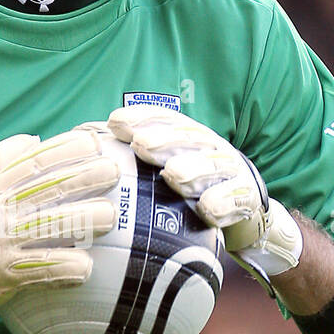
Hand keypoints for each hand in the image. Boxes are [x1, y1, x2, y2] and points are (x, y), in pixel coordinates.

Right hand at [0, 128, 118, 333]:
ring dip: (82, 221)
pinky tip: (86, 267)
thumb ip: (1, 159)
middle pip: (49, 190)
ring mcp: (6, 243)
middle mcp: (3, 211)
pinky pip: (41, 272)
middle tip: (112, 171)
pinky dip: (64, 270)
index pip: (35, 162)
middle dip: (84, 178)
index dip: (65, 150)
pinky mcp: (9, 275)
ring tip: (108, 215)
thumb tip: (35, 141)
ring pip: (50, 228)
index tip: (93, 143)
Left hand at [106, 106, 301, 287]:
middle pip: (190, 140)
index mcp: (190, 139)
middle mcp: (212, 150)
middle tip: (141, 145)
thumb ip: (135, 160)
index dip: (142, 118)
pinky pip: (238, 201)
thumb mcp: (165, 173)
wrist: (245, 216)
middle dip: (165, 140)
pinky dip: (224, 204)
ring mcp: (232, 173)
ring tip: (173, 175)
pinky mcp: (248, 200)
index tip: (115, 123)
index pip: (166, 121)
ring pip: (215, 167)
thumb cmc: (194, 192)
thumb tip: (86, 143)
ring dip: (194, 169)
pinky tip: (208, 208)